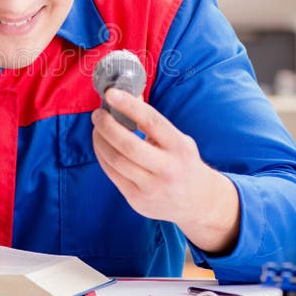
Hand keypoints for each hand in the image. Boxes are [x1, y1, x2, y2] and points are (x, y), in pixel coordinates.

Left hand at [91, 88, 239, 253]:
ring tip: (97, 128)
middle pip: (128, 145)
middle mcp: (167, 169)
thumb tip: (128, 94)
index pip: (151, 122)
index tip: (111, 93)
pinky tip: (101, 145)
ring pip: (116, 161)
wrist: (198, 202)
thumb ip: (153, 121)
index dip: (129, 106)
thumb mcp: (178, 140)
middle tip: (97, 114)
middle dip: (107, 126)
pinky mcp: (137, 200)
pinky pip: (112, 174)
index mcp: (179, 148)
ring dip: (100, 141)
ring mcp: (151, 187)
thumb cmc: (183, 163)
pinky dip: (102, 156)